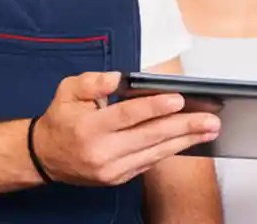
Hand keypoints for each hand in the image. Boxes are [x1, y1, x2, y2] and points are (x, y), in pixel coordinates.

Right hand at [33, 72, 220, 186]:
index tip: (178, 99)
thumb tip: (117, 78)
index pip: (128, 116)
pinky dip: (170, 150)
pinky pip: (150, 162)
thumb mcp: (67, 91)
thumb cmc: (61, 118)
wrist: (46, 157)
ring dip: (185, 141)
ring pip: (155, 153)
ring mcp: (112, 169)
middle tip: (210, 119)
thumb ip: (92, 82)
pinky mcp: (118, 178)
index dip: (154, 107)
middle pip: (150, 137)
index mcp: (89, 128)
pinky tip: (188, 140)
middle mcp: (102, 152)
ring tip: (208, 130)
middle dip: (184, 127)